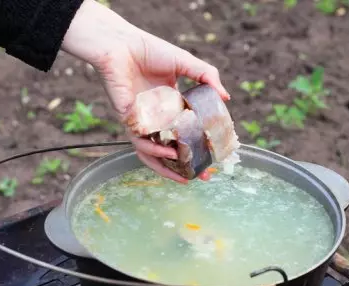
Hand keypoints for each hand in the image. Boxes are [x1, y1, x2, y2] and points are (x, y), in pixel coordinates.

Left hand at [61, 0, 228, 183]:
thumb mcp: (185, 63)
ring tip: (185, 176)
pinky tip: (169, 154)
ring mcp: (140, 122)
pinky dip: (154, 151)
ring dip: (168, 167)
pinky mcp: (127, 121)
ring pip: (151, 154)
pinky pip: (140, 142)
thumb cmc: (150, 51)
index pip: (184, 133)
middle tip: (204, 177)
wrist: (122, 45)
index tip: (214, 156)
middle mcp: (154, 119)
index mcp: (168, 107)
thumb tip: (226, 97)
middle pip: (169, 149)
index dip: (198, 146)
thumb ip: (206, 77)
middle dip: (186, 167)